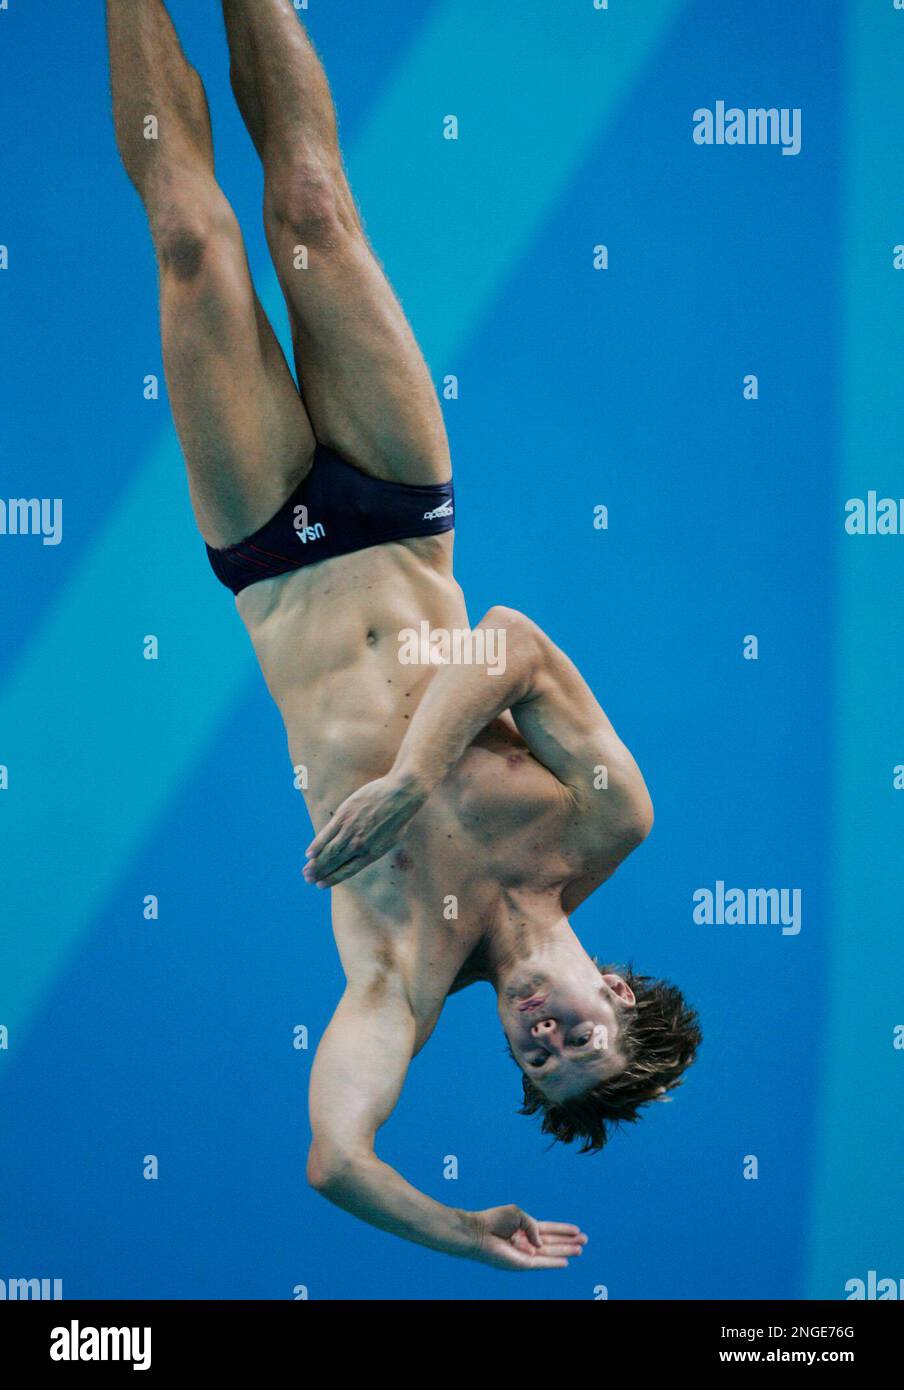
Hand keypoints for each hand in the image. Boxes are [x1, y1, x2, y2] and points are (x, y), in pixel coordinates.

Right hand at [304, 773, 425, 887]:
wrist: (400, 795)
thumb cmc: (399, 815)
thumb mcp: (392, 838)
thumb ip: (376, 847)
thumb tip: (366, 853)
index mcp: (372, 853)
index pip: (348, 870)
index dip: (334, 878)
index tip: (321, 885)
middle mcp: (359, 845)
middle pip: (335, 862)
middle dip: (321, 872)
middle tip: (308, 879)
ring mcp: (351, 831)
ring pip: (329, 851)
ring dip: (316, 863)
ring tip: (306, 871)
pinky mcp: (344, 817)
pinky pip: (327, 834)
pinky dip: (317, 845)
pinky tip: (309, 854)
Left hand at [469, 1204, 587, 1270]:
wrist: (479, 1232)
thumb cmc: (494, 1221)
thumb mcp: (518, 1215)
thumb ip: (534, 1226)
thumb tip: (541, 1243)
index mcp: (525, 1227)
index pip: (547, 1229)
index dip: (562, 1230)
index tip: (576, 1230)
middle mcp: (527, 1241)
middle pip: (552, 1242)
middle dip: (568, 1241)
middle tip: (584, 1240)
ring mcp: (526, 1253)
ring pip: (551, 1252)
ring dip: (566, 1251)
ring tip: (580, 1249)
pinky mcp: (523, 1263)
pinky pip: (542, 1263)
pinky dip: (554, 1263)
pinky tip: (565, 1261)